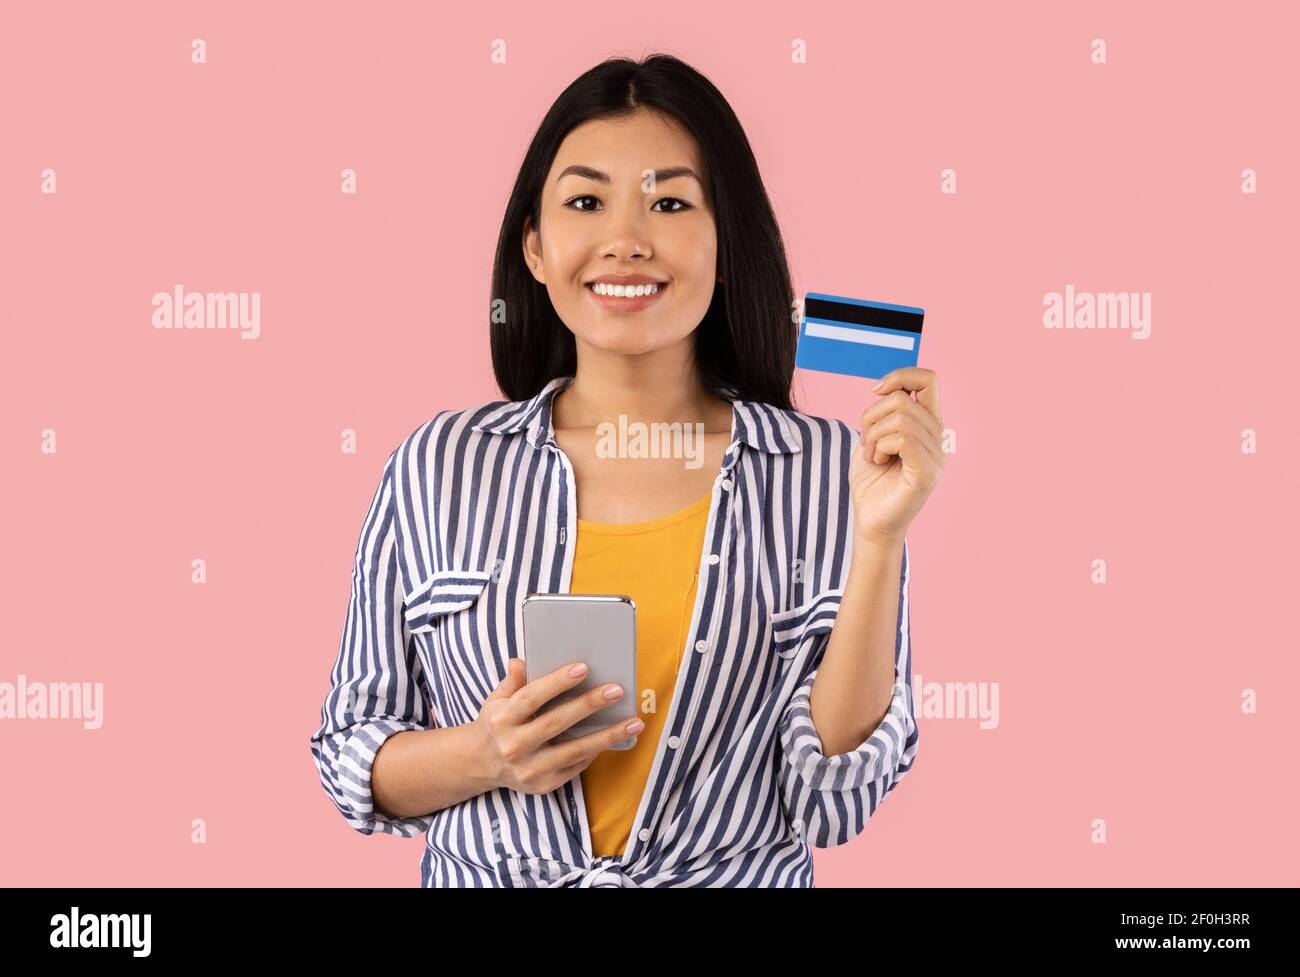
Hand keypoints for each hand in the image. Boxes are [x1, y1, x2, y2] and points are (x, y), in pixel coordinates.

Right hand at [474, 658, 644, 794]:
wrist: (480, 763)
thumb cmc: (497, 723)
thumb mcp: (497, 699)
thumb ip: (512, 681)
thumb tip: (521, 661)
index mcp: (502, 719)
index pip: (532, 697)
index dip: (557, 682)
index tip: (584, 668)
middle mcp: (513, 746)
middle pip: (556, 723)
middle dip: (589, 705)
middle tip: (617, 690)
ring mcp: (527, 769)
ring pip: (573, 750)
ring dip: (606, 736)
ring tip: (634, 722)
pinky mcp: (541, 785)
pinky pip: (574, 767)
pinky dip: (595, 753)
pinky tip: (615, 739)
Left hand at [850, 366, 945, 544]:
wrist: (871, 522)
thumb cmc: (872, 483)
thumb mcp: (874, 438)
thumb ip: (884, 413)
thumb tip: (885, 387)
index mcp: (928, 425)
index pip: (929, 379)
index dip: (901, 376)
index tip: (875, 391)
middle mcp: (939, 438)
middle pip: (903, 399)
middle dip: (872, 416)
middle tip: (867, 443)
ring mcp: (936, 456)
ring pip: (900, 418)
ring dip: (872, 435)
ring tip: (872, 456)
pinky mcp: (927, 473)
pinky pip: (903, 439)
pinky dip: (880, 447)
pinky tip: (877, 462)